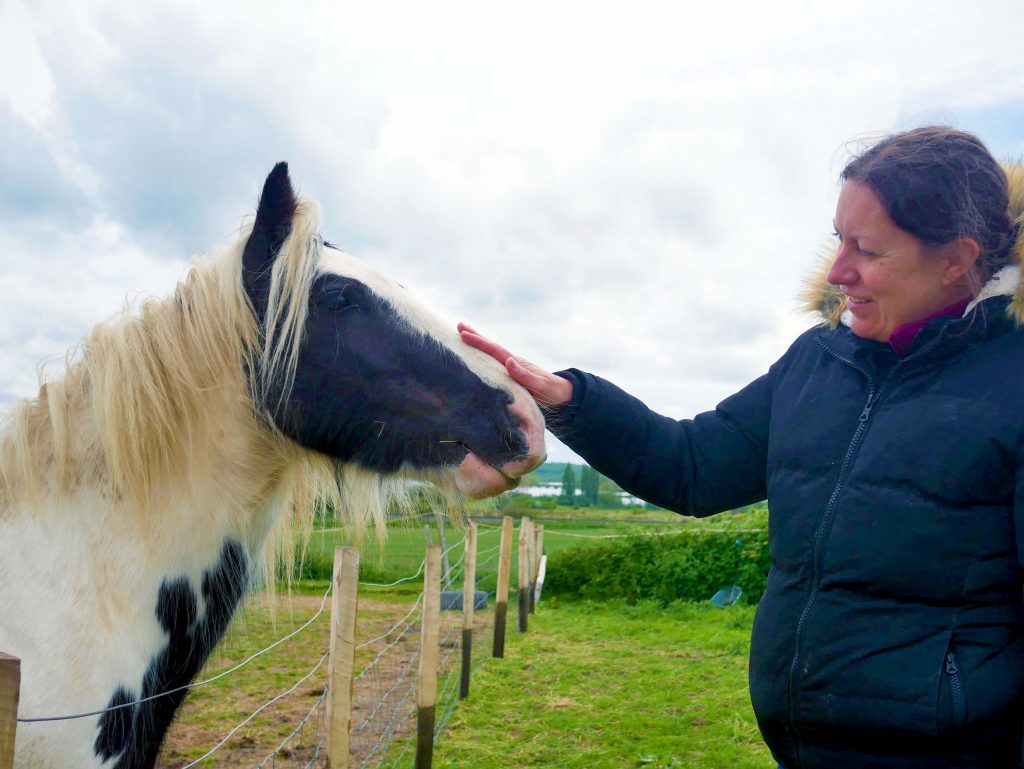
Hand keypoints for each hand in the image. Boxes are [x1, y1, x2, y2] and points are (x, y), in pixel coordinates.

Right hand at [458, 322, 573, 408]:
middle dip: (476, 336)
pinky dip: (484, 355)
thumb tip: (509, 361)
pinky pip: (494, 361)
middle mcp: (512, 362)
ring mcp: (511, 367)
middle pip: (491, 346)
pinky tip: (477, 354)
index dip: (479, 342)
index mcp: (516, 364)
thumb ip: (525, 375)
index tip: (464, 334)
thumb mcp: (539, 386)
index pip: (494, 350)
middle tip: (458, 325)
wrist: (562, 394)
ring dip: (478, 342)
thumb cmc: (551, 392)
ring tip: (463, 333)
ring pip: (491, 352)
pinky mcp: (511, 374)